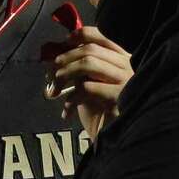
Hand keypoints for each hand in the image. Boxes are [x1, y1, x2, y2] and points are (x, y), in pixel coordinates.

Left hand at [44, 25, 132, 140]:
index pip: (101, 37)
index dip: (79, 36)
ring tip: (55, 91)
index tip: (63, 43)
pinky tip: (67, 112)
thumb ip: (81, 70)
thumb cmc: (102, 115)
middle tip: (50, 75)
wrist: (116, 142)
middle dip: (64, 59)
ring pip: (88, 64)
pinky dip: (71, 98)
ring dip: (65, 74)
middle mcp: (128, 66)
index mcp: (123, 60)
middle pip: (89, 50)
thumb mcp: (90, 86)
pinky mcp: (120, 97)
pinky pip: (87, 88)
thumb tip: (56, 57)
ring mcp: (126, 81)